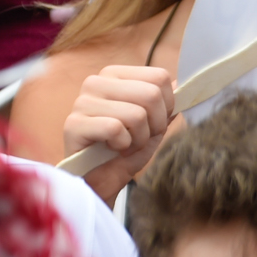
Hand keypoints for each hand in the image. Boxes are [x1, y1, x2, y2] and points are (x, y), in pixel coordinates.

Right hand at [61, 65, 176, 204]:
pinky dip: (122, 146)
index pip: (159, 77)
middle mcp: (96, 82)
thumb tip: (181, 85)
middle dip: (154, 125)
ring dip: (138, 139)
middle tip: (138, 138)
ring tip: (124, 145)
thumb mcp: (152, 126)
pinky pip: (116, 129)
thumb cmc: (124, 151)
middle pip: (151, 94)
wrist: (100, 181)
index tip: (152, 123)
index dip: (166, 106)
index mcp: (114, 75)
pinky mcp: (74, 124)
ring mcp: (82, 101)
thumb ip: (164, 105)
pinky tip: (111, 149)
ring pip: (136, 114)